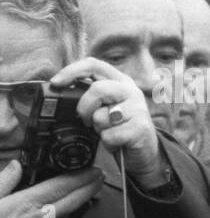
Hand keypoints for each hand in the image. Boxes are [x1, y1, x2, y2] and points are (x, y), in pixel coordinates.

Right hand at [0, 161, 102, 217]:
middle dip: (90, 186)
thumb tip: (16, 165)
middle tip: (100, 176)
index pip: (61, 186)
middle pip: (74, 198)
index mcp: (26, 204)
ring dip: (83, 198)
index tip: (92, 169)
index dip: (80, 177)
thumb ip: (4, 181)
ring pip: (71, 211)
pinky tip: (73, 207)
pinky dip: (71, 212)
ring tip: (92, 187)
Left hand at [50, 58, 167, 187]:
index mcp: (121, 81)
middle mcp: (131, 91)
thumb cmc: (120, 128)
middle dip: (84, 108)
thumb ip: (91, 95)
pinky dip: (108, 143)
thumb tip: (60, 89)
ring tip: (109, 132)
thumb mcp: (106, 106)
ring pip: (101, 116)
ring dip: (99, 129)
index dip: (71, 71)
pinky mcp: (140, 128)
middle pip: (97, 89)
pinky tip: (118, 142)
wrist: (145, 152)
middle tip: (87, 120)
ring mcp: (138, 109)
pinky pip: (109, 135)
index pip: (94, 65)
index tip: (55, 82)